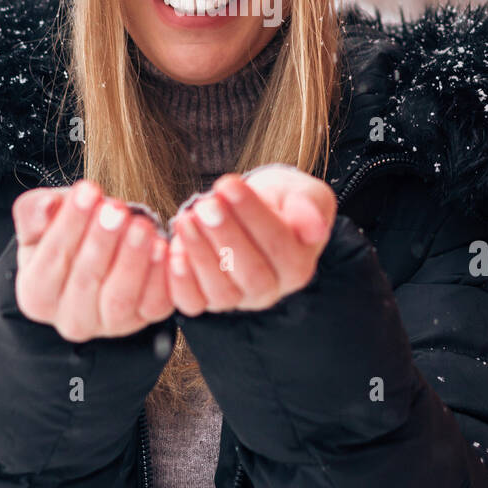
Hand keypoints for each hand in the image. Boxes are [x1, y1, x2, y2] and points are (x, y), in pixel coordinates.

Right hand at [12, 182, 173, 341]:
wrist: (102, 245)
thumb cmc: (69, 233)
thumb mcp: (44, 219)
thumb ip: (35, 212)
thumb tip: (47, 205)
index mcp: (36, 296)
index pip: (50, 262)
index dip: (69, 225)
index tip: (87, 191)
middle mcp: (70, 318)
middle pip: (86, 281)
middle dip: (102, 241)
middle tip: (116, 209)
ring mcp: (109, 324)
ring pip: (119, 298)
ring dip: (132, 259)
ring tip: (141, 225)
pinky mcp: (144, 318)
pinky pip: (154, 303)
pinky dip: (159, 276)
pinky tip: (163, 247)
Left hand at [166, 165, 337, 315]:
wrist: (251, 208)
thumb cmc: (279, 201)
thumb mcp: (301, 192)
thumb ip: (309, 206)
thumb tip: (315, 228)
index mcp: (298, 266)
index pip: (280, 247)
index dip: (253, 216)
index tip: (229, 184)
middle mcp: (270, 290)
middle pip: (252, 274)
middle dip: (225, 236)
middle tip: (206, 204)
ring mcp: (237, 299)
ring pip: (221, 292)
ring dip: (200, 254)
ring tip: (186, 218)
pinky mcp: (206, 300)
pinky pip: (192, 302)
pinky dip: (179, 281)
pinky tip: (172, 250)